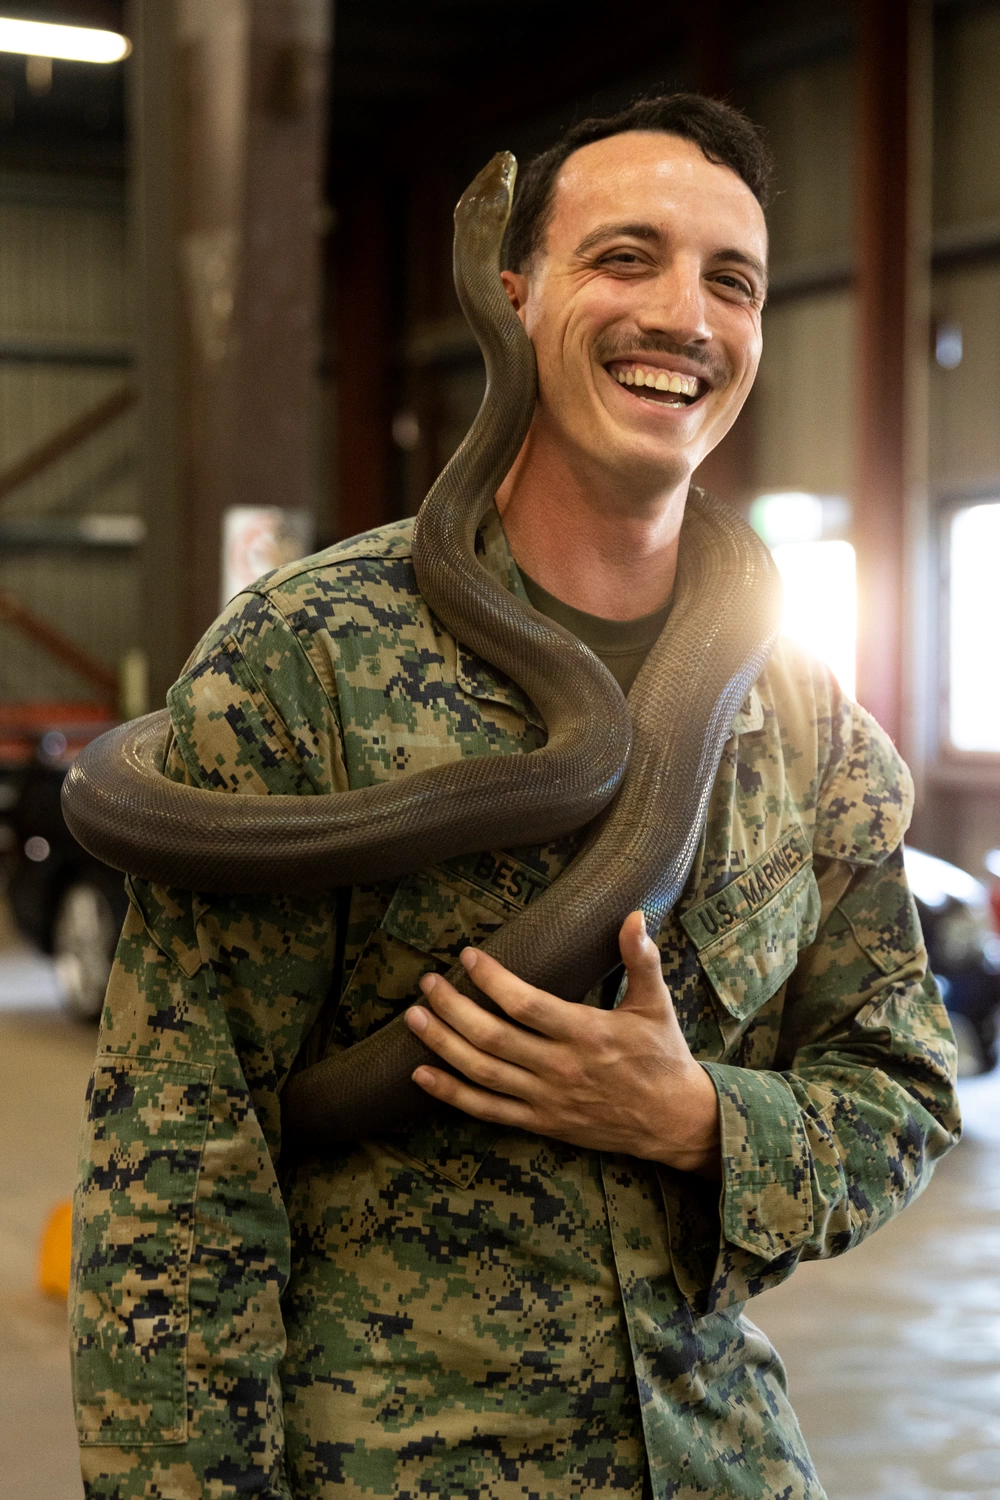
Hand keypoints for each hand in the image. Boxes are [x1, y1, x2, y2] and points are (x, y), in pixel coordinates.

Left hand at [404, 911, 720, 1176]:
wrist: (674, 1122)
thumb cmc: (663, 1056)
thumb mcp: (656, 1004)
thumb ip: (640, 960)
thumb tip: (632, 916)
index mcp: (587, 1033)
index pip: (526, 1005)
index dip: (492, 980)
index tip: (467, 957)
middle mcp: (561, 1069)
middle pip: (493, 1038)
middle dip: (453, 1009)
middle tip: (426, 984)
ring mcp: (547, 1099)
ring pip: (483, 1073)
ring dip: (443, 1045)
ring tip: (414, 1018)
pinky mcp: (540, 1122)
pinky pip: (487, 1110)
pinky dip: (451, 1093)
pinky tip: (421, 1074)